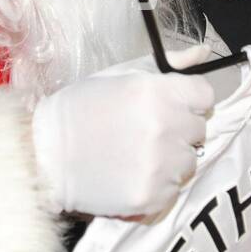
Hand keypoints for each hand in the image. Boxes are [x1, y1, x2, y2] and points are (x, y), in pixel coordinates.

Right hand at [31, 45, 215, 217]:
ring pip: (188, 162)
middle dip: (178, 130)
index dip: (188, 101)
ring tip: (136, 155)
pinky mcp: (152, 197)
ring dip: (170, 159)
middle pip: (198, 130)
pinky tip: (130, 174)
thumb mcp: (120, 75)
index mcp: (157, 93)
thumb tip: (203, 54)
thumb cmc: (80, 110)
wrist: (45, 155)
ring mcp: (160, 166)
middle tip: (145, 132)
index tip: (171, 106)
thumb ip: (167, 64)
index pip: (205, 96)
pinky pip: (172, 190)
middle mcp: (164, 128)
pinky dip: (157, 185)